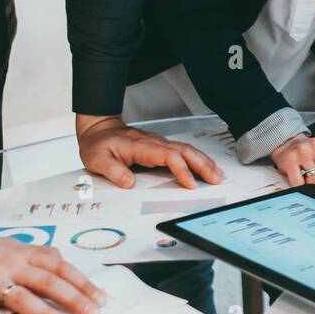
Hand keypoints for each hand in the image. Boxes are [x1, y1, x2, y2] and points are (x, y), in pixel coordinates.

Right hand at [0, 221, 106, 313]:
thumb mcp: (11, 244)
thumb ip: (36, 251)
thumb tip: (60, 257)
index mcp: (23, 253)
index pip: (60, 267)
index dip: (82, 282)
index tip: (100, 297)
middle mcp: (11, 265)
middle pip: (48, 281)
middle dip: (74, 298)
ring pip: (23, 296)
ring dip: (45, 313)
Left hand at [77, 115, 222, 188]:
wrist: (99, 129)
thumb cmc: (99, 143)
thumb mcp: (98, 159)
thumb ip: (113, 171)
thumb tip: (128, 183)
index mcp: (142, 146)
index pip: (169, 156)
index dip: (182, 170)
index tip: (190, 183)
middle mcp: (154, 143)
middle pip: (185, 151)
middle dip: (202, 165)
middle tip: (215, 179)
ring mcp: (159, 144)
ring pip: (187, 150)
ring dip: (203, 161)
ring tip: (216, 174)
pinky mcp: (160, 148)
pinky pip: (183, 152)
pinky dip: (197, 159)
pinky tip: (204, 166)